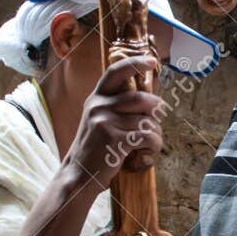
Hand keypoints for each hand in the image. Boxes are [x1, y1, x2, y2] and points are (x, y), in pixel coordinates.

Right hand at [63, 54, 165, 190]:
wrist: (78, 174)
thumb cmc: (95, 148)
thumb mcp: (98, 120)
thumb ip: (115, 106)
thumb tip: (148, 98)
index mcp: (96, 98)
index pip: (116, 72)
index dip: (135, 63)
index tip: (152, 61)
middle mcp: (99, 107)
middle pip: (141, 98)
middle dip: (157, 110)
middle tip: (158, 121)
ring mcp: (105, 122)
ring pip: (147, 121)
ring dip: (156, 133)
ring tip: (150, 143)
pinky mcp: (114, 140)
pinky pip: (147, 136)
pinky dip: (154, 145)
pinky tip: (147, 153)